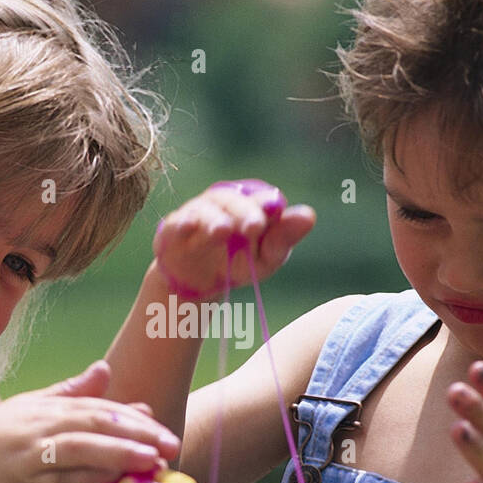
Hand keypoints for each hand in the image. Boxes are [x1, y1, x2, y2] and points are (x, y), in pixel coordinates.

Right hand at [0, 361, 180, 482]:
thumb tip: (105, 370)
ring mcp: (31, 458)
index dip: (131, 417)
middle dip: (136, 434)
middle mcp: (40, 428)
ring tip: (152, 459)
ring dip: (119, 454)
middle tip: (171, 443)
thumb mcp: (28, 407)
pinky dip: (90, 482)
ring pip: (82, 452)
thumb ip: (69, 392)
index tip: (160, 424)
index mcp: (45, 409)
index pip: (96, 408)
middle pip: (96, 425)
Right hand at [152, 180, 313, 298]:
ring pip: (205, 210)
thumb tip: (309, 215)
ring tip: (222, 230)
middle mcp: (222, 203)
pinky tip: (187, 228)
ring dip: (214, 219)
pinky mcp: (173, 228)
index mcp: (249, 205)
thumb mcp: (265, 259)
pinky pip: (176, 223)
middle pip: (232, 200)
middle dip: (243, 212)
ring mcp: (196, 213)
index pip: (261, 199)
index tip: (274, 216)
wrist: (198, 283)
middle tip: (254, 226)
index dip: (267, 206)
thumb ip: (284, 238)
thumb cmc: (237, 264)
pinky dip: (181, 224)